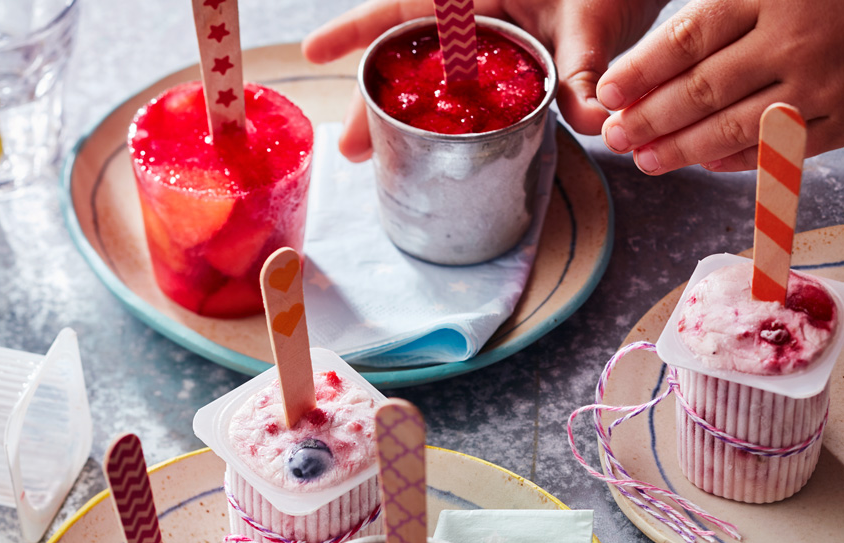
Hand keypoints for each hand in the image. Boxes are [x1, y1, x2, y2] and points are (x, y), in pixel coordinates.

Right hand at [302, 0, 665, 159]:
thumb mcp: (595, 25)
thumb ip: (587, 73)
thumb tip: (598, 119)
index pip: (403, 7)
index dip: (357, 31)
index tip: (314, 53)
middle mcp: (471, 14)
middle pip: (406, 54)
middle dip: (374, 100)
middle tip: (351, 150)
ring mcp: (482, 41)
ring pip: (426, 77)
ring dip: (398, 115)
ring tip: (373, 157)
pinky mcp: (498, 64)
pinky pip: (456, 91)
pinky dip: (436, 117)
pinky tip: (420, 146)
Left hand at [597, 0, 843, 173]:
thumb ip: (713, 6)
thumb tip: (653, 52)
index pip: (687, 39)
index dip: (640, 71)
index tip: (606, 93)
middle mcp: (793, 41)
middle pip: (701, 90)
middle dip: (649, 119)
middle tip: (616, 136)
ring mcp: (818, 83)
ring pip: (731, 128)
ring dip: (680, 150)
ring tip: (644, 159)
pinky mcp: (840, 117)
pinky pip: (777, 150)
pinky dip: (735, 160)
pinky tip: (703, 164)